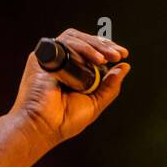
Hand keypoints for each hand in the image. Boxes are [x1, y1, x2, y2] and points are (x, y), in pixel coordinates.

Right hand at [7, 28, 130, 156]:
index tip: (122, 54)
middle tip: (118, 54)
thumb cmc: (65, 121)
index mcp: (73, 71)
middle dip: (103, 45)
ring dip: (94, 46)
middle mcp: (61, 62)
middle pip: (84, 41)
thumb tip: (125, 66)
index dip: (106, 48)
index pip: (90, 50)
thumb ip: (109, 85)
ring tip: (108, 58)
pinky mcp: (40, 58)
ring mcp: (50, 59)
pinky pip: (63, 43)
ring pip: (74, 38)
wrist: (45, 127)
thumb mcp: (95, 103)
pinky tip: (95, 60)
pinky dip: (81, 48)